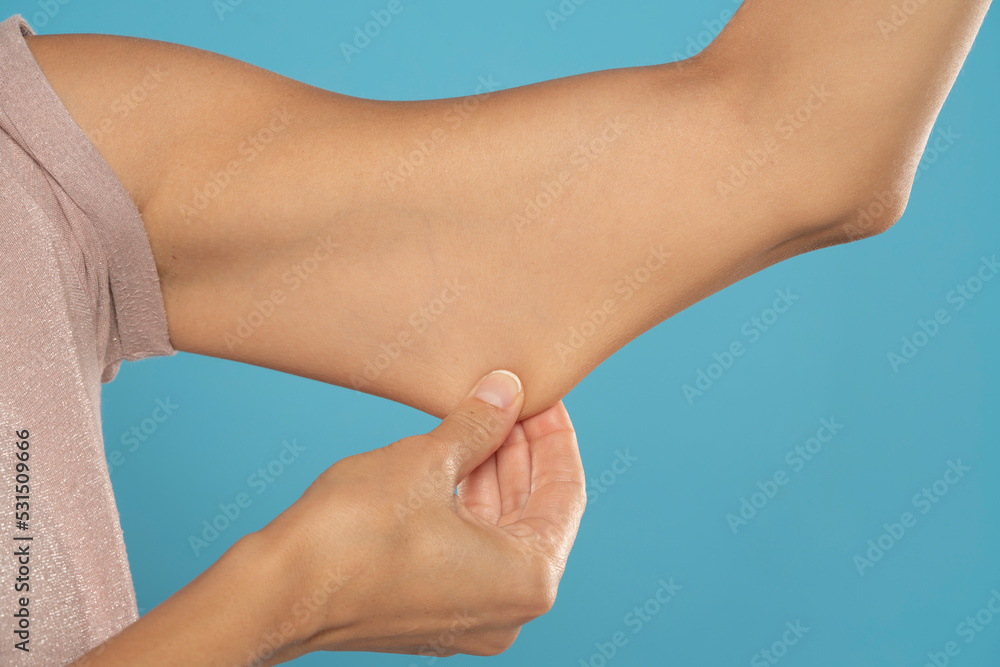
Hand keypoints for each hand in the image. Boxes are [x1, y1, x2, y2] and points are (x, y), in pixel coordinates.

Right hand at [254, 370, 585, 661]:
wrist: (275, 594)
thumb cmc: (351, 535)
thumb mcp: (427, 462)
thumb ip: (479, 424)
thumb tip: (505, 390)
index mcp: (528, 580)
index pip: (566, 492)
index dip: (554, 434)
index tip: (542, 396)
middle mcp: (510, 610)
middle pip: (534, 511)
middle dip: (520, 451)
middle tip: (507, 398)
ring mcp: (471, 617)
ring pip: (500, 529)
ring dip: (491, 473)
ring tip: (479, 418)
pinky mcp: (436, 612)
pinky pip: (471, 549)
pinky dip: (467, 504)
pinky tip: (454, 458)